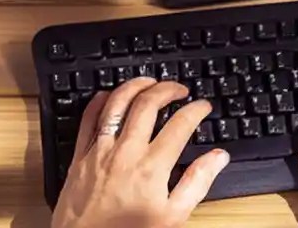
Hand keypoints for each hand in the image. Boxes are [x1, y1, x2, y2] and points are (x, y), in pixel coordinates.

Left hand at [51, 78, 230, 227]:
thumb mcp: (173, 217)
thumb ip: (197, 183)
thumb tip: (218, 157)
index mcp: (152, 168)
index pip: (180, 124)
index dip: (196, 109)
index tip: (202, 107)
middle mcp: (125, 153)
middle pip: (148, 104)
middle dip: (168, 89)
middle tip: (180, 89)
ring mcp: (99, 152)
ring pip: (116, 104)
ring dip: (135, 87)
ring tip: (149, 82)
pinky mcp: (79, 157)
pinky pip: (88, 120)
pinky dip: (100, 102)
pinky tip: (110, 96)